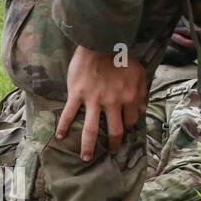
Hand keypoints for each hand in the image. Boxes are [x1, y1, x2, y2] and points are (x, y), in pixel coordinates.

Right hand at [58, 46, 147, 161]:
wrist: (102, 42)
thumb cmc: (122, 57)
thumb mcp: (139, 73)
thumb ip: (142, 93)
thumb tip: (141, 110)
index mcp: (129, 97)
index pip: (130, 121)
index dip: (128, 128)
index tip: (124, 133)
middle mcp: (113, 102)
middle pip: (114, 131)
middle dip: (113, 144)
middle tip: (111, 152)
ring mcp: (94, 100)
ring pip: (90, 129)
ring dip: (88, 146)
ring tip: (85, 158)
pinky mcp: (77, 94)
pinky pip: (69, 114)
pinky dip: (63, 126)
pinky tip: (58, 137)